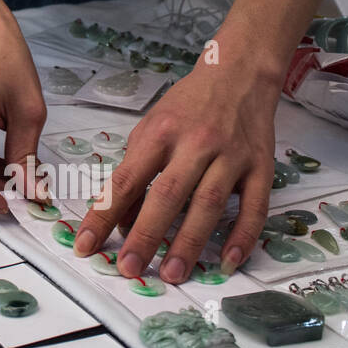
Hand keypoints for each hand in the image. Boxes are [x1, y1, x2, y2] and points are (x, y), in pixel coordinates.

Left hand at [72, 59, 278, 282]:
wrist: (238, 74)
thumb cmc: (188, 105)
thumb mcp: (151, 128)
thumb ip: (136, 170)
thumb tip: (121, 219)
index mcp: (159, 134)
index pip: (125, 181)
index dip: (103, 216)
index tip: (86, 245)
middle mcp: (195, 144)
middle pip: (167, 195)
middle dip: (145, 235)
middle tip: (129, 269)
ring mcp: (230, 155)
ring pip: (208, 205)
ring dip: (189, 243)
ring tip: (172, 273)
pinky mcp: (261, 166)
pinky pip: (254, 207)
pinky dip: (242, 237)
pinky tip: (227, 262)